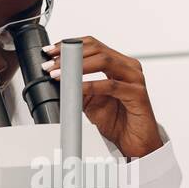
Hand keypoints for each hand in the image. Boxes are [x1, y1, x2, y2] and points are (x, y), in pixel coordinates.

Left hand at [42, 37, 162, 158]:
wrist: (135, 142)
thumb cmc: (118, 121)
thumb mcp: (90, 102)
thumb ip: (76, 87)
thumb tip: (56, 77)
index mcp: (119, 64)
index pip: (93, 45)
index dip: (70, 44)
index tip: (50, 52)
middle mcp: (128, 68)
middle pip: (97, 49)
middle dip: (70, 54)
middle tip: (51, 65)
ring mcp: (135, 79)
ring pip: (104, 61)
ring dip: (77, 67)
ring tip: (59, 74)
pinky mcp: (138, 94)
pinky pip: (110, 85)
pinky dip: (90, 85)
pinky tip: (77, 88)